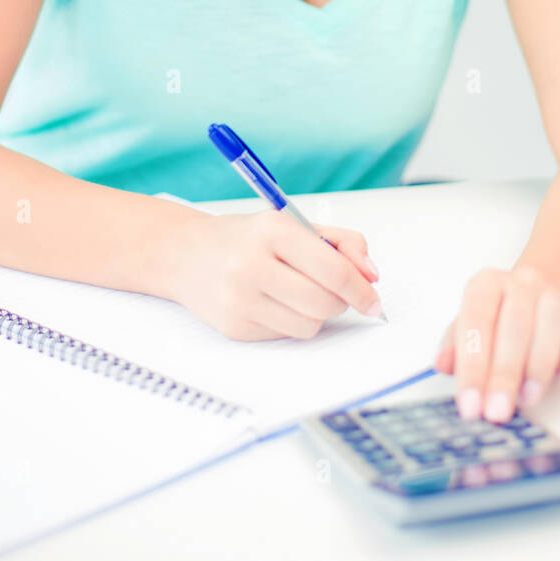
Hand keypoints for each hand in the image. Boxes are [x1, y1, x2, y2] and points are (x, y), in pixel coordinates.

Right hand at [172, 208, 382, 340]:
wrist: (185, 254)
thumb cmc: (247, 238)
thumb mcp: (292, 224)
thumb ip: (340, 243)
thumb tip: (371, 275)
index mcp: (272, 230)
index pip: (333, 270)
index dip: (361, 289)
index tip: (374, 300)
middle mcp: (251, 264)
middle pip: (325, 303)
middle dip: (340, 302)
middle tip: (334, 292)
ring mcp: (240, 299)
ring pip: (309, 326)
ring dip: (316, 314)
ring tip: (298, 293)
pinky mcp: (234, 327)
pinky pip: (286, 336)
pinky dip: (291, 322)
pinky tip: (272, 302)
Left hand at [434, 264, 559, 421]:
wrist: (549, 286)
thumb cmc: (504, 314)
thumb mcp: (474, 324)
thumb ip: (456, 344)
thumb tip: (442, 365)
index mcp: (487, 284)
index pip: (475, 322)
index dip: (471, 366)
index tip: (469, 405)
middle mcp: (523, 281)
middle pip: (513, 326)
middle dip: (504, 374)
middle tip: (497, 412)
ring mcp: (559, 290)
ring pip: (552, 321)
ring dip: (540, 364)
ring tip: (528, 398)